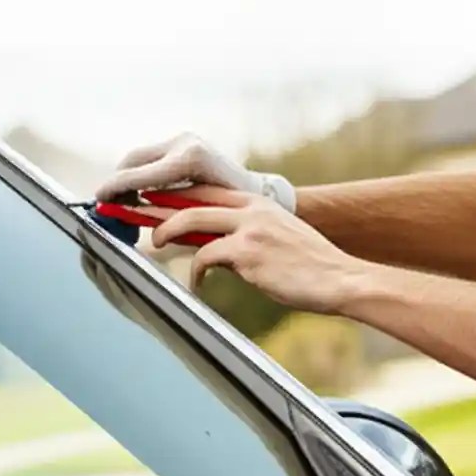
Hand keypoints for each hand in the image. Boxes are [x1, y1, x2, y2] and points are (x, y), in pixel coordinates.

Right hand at [95, 133, 296, 212]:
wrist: (259, 192)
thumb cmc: (233, 211)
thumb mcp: (197, 215)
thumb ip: (161, 213)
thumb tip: (128, 214)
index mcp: (190, 160)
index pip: (138, 174)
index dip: (114, 188)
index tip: (98, 200)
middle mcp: (185, 143)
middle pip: (133, 161)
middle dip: (117, 182)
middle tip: (109, 204)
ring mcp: (185, 139)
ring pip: (139, 157)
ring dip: (127, 178)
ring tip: (124, 201)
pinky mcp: (185, 141)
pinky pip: (152, 157)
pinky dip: (140, 174)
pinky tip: (139, 192)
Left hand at [149, 186, 366, 313]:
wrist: (340, 279)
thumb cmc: (313, 267)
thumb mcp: (282, 239)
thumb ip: (252, 234)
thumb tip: (221, 248)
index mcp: (261, 203)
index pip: (210, 189)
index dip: (179, 193)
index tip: (155, 196)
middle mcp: (253, 209)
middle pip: (193, 198)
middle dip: (160, 203)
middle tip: (136, 210)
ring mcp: (250, 229)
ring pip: (191, 220)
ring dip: (165, 231)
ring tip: (154, 244)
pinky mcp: (247, 253)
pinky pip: (205, 257)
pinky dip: (195, 273)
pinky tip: (198, 285)